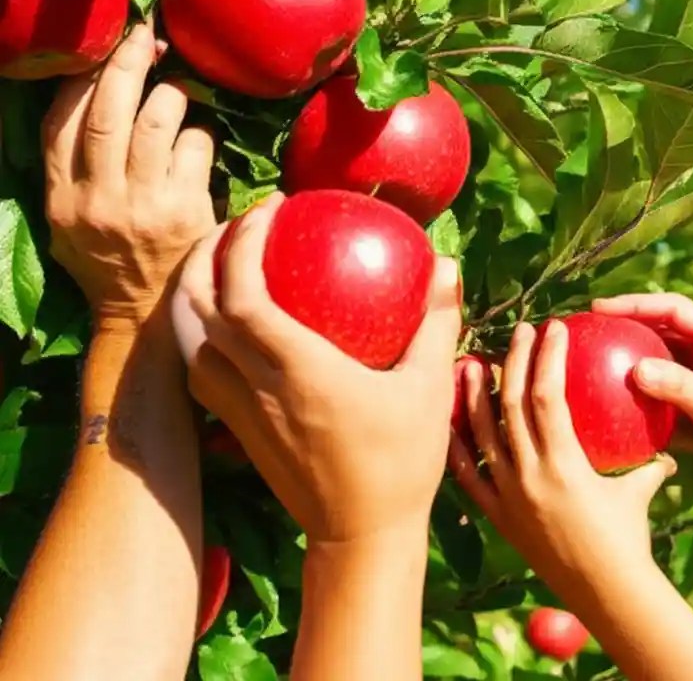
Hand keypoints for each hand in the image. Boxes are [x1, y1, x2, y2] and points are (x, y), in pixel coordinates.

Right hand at [43, 24, 213, 326]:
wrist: (147, 315)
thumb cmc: (109, 262)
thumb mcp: (68, 223)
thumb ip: (70, 171)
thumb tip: (87, 99)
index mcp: (62, 199)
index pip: (61, 124)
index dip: (81, 81)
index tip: (101, 53)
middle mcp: (99, 199)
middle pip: (108, 113)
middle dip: (127, 65)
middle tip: (146, 38)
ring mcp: (145, 205)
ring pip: (156, 123)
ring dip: (170, 96)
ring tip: (175, 94)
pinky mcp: (187, 211)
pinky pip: (196, 148)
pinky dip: (199, 135)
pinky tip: (198, 142)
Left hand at [177, 195, 461, 541]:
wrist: (362, 535)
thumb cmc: (403, 462)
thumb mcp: (430, 386)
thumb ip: (436, 322)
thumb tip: (448, 265)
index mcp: (298, 369)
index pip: (244, 293)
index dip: (241, 243)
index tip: (267, 209)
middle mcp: (258, 387)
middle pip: (201, 309)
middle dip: (207, 255)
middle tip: (238, 226)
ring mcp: (242, 412)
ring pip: (192, 343)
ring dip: (198, 297)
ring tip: (224, 269)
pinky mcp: (239, 433)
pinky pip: (204, 376)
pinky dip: (204, 342)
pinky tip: (230, 331)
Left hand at [447, 321, 675, 596]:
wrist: (604, 592)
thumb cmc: (628, 541)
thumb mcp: (639, 492)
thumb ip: (647, 464)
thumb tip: (664, 446)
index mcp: (564, 462)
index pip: (547, 394)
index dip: (546, 357)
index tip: (551, 328)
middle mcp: (530, 474)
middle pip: (511, 404)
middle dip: (512, 361)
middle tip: (518, 332)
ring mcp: (508, 495)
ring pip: (482, 434)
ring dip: (474, 395)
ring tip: (472, 363)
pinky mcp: (498, 516)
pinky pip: (469, 476)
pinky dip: (457, 446)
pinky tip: (448, 422)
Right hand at [591, 294, 692, 504]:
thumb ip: (676, 385)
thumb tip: (635, 370)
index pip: (672, 309)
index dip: (635, 304)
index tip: (598, 308)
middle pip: (662, 336)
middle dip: (627, 334)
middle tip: (589, 338)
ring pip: (660, 372)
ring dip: (631, 373)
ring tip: (592, 376)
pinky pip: (664, 406)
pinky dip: (642, 408)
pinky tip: (614, 416)